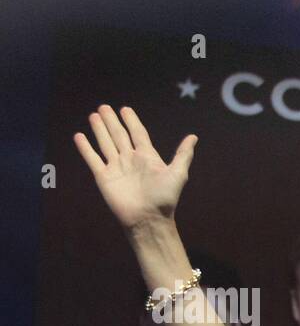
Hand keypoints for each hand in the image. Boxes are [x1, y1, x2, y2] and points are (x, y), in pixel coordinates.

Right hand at [73, 105, 195, 230]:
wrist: (148, 219)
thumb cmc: (165, 198)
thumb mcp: (178, 174)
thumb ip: (183, 155)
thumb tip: (194, 137)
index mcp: (147, 157)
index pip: (138, 134)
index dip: (132, 121)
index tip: (126, 109)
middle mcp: (130, 160)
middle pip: (119, 135)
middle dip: (112, 121)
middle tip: (104, 107)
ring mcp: (116, 167)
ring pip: (105, 143)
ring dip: (99, 129)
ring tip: (94, 115)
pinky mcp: (104, 177)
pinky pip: (93, 159)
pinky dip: (85, 148)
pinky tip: (79, 136)